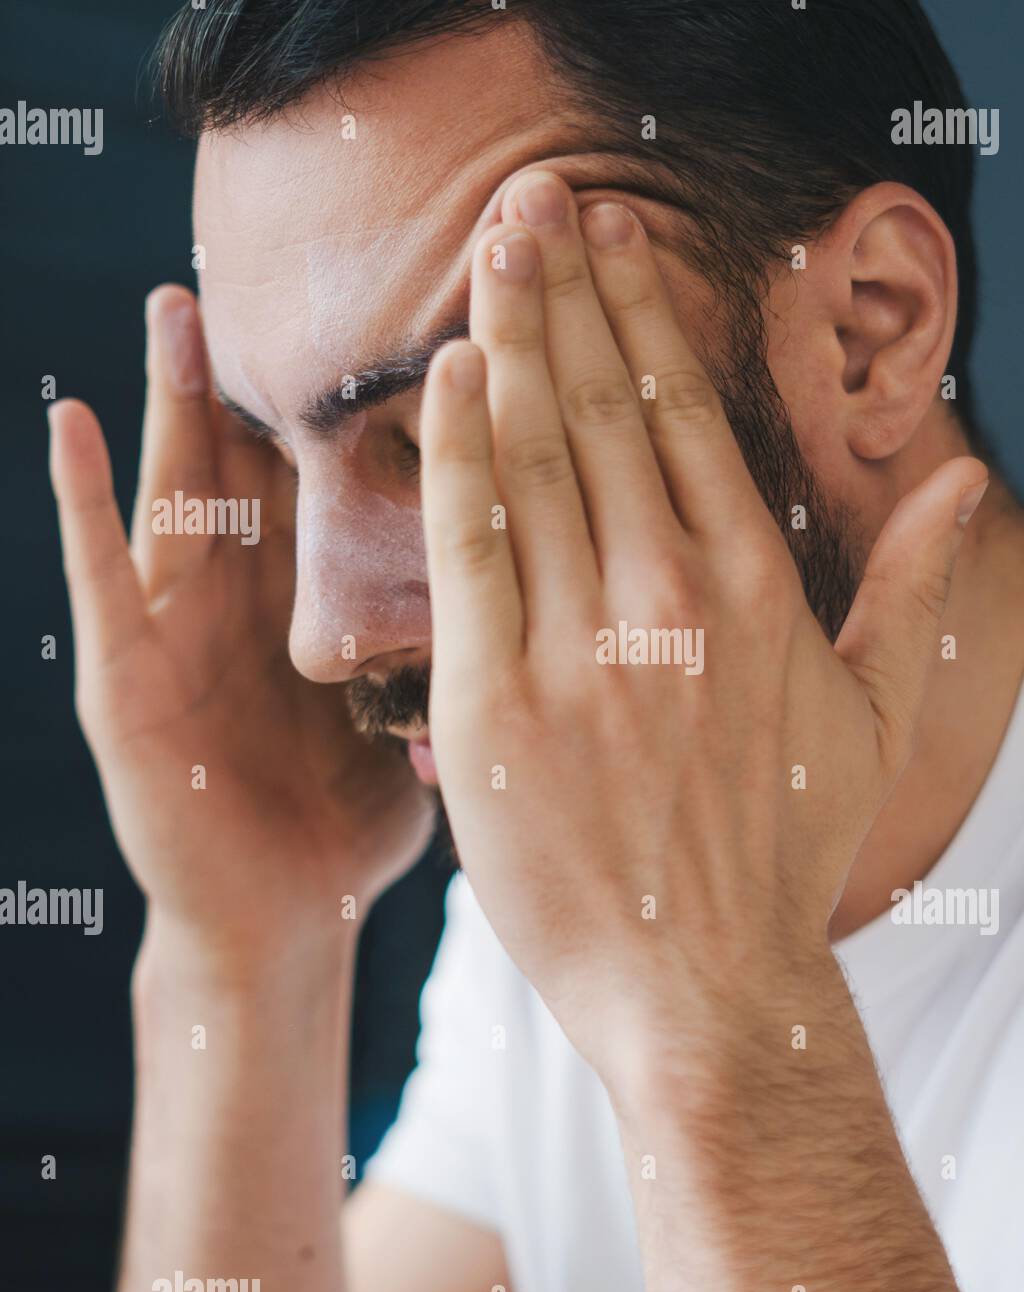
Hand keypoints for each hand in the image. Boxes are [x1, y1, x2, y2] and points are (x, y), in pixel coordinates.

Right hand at [49, 286, 430, 964]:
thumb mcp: (435, 708)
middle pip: (286, 457)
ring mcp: (191, 631)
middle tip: (308, 278)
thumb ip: (482, 636)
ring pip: (188, 493)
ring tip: (180, 304)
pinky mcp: (126, 687)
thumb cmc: (361, 815)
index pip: (370, 468)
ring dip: (177, 397)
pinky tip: (71, 425)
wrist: (284, 917)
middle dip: (303, 367)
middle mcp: (265, 592)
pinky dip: (80, 505)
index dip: (403, 392)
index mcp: (340, 589)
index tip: (454, 315)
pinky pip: (102, 584)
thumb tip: (589, 588)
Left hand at [418, 174, 985, 1088]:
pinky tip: (449, 374)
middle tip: (538, 204)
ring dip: (511, 339)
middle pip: (606, 406)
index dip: (646, 313)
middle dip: (570, 291)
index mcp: (757, 589)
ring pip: (534, 455)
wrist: (708, 990)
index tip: (618, 240)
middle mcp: (672, 596)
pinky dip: (456, 451)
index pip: (688, 413)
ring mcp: (580, 645)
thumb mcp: (875, 720)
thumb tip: (966, 484)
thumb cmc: (788, 856)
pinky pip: (470, 545)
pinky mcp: (497, 700)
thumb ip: (912, 589)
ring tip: (493, 253)